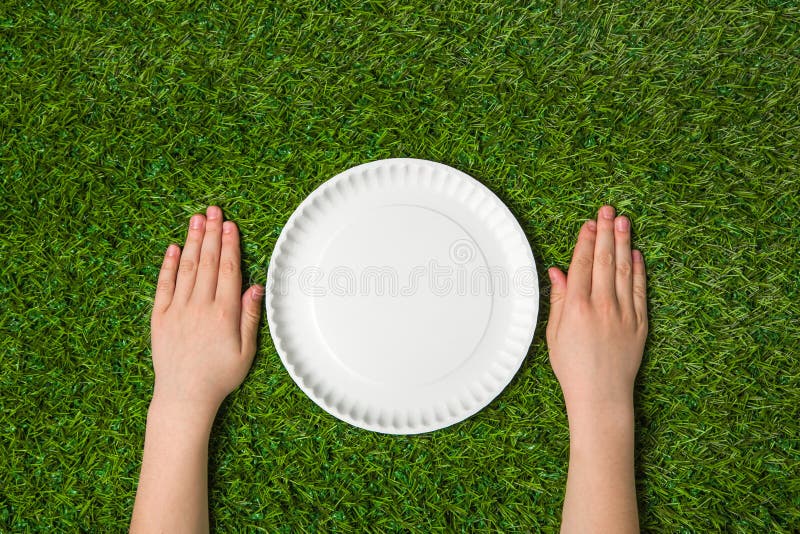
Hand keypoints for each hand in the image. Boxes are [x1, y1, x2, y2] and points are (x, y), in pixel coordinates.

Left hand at [150, 206, 262, 414]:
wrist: (184, 396)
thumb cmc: (220, 376)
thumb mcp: (246, 351)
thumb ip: (250, 316)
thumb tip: (256, 287)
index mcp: (224, 313)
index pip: (228, 270)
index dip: (230, 245)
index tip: (231, 225)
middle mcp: (200, 306)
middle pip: (207, 262)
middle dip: (211, 233)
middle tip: (214, 210)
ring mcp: (177, 310)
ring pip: (186, 268)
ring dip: (192, 241)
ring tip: (196, 219)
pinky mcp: (159, 318)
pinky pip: (164, 286)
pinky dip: (168, 265)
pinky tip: (173, 248)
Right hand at [546, 205, 647, 411]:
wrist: (601, 395)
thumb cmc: (572, 368)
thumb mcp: (554, 333)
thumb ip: (558, 299)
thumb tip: (558, 271)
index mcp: (576, 307)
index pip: (583, 264)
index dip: (586, 240)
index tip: (588, 224)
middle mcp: (601, 306)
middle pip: (605, 260)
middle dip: (605, 232)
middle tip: (607, 210)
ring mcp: (623, 313)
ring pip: (625, 269)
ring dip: (624, 242)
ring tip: (623, 221)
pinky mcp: (640, 323)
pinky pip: (640, 290)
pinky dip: (640, 269)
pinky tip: (637, 253)